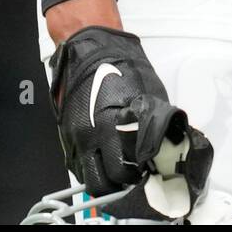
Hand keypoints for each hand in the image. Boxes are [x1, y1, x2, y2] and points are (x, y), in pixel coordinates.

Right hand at [49, 25, 212, 212]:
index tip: (147, 171)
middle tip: (133, 174)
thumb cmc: (122, 66)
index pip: (129, 169)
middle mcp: (95, 134)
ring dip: (104, 179)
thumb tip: (165, 142)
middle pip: (107, 181)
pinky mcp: (67, 135)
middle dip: (122, 182)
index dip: (140, 175)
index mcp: (118, 123)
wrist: (89, 49)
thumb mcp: (148, 93)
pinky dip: (90, 168)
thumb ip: (154, 122)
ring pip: (89, 178)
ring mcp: (78, 137)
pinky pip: (77, 165)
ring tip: (117, 169)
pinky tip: (102, 159)